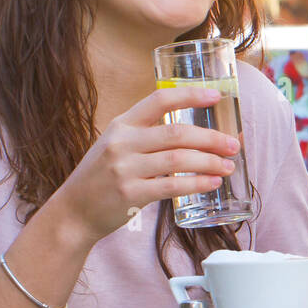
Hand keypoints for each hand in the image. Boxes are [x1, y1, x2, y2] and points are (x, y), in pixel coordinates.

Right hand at [49, 86, 238, 246]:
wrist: (73, 212)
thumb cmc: (102, 176)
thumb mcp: (116, 144)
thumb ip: (147, 135)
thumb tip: (195, 133)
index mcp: (122, 124)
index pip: (159, 100)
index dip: (190, 95)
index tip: (217, 96)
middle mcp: (123, 143)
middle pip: (177, 133)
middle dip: (211, 137)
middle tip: (234, 144)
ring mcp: (125, 169)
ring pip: (178, 159)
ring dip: (209, 162)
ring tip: (228, 166)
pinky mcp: (130, 194)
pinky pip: (172, 186)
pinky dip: (197, 183)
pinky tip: (212, 182)